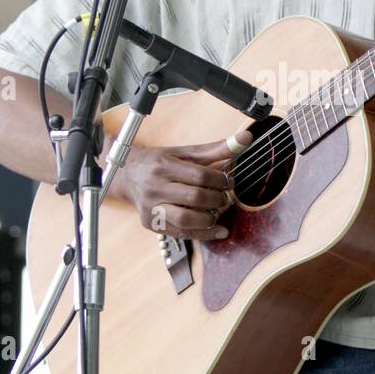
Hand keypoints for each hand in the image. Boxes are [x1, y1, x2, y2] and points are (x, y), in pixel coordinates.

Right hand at [109, 131, 252, 239]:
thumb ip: (216, 149)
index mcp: (164, 166)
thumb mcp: (185, 153)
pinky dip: (203, 235)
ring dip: (210, 218)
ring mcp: (151, 208)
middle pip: (195, 198)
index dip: (221, 181)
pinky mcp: (151, 224)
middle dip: (217, 199)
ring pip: (186, 220)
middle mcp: (155, 188)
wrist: (128, 176)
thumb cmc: (160, 163)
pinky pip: (181, 234)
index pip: (200, 176)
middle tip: (224, 197)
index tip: (228, 182)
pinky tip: (218, 230)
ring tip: (216, 211)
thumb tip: (246, 138)